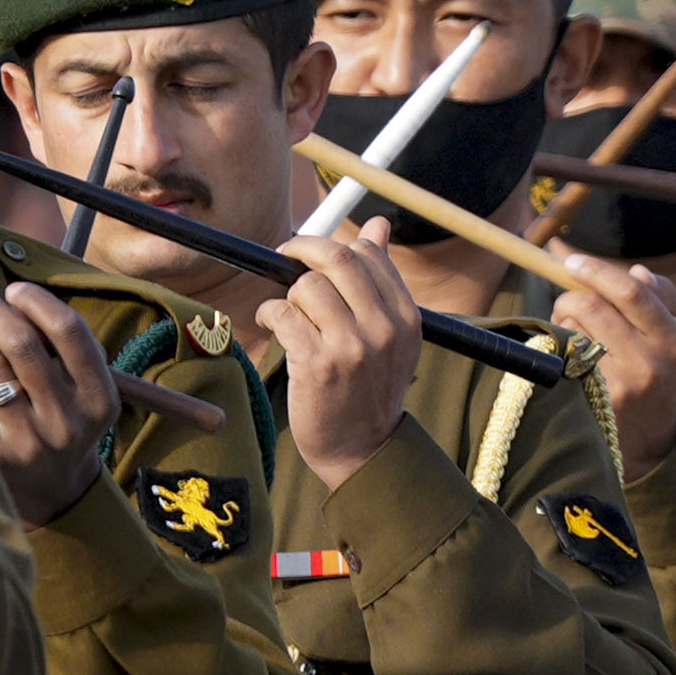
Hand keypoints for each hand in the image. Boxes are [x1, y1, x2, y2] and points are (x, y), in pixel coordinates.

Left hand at [0, 280, 116, 525]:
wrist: (52, 490)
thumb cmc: (63, 420)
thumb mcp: (81, 390)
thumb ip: (59, 348)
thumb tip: (6, 297)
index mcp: (99, 399)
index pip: (69, 332)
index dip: (37, 302)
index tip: (15, 290)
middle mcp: (68, 422)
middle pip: (23, 346)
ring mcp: (31, 441)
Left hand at [261, 219, 422, 494]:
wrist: (361, 449)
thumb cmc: (367, 387)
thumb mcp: (389, 334)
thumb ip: (381, 279)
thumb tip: (378, 225)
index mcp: (406, 316)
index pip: (368, 253)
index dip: (333, 247)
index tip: (313, 257)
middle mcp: (384, 329)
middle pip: (338, 260)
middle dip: (304, 252)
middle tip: (287, 259)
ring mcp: (352, 347)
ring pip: (307, 287)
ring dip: (288, 295)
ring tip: (288, 314)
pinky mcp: (318, 365)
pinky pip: (283, 314)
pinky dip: (269, 314)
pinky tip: (272, 325)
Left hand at [552, 254, 675, 482]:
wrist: (651, 440)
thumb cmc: (659, 376)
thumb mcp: (675, 341)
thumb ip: (662, 301)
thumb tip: (637, 272)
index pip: (633, 294)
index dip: (597, 272)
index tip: (573, 262)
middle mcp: (651, 365)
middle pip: (593, 307)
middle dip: (570, 296)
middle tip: (566, 301)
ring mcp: (621, 387)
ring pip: (572, 332)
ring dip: (563, 323)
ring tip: (574, 332)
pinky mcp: (594, 403)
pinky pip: (563, 358)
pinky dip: (559, 348)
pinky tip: (568, 355)